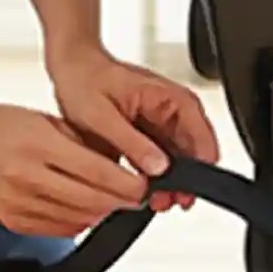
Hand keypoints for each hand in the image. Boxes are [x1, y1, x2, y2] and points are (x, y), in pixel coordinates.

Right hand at [0, 102, 147, 237]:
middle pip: (90, 199)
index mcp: (38, 144)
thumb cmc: (9, 125)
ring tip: (113, 200)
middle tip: (137, 196)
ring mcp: (16, 203)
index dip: (126, 182)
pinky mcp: (12, 221)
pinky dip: (79, 221)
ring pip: (77, 219)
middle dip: (121, 201)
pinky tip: (86, 208)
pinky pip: (59, 229)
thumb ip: (85, 147)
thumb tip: (124, 171)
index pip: (95, 170)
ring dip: (102, 212)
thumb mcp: (50, 122)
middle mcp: (25, 176)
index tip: (144, 185)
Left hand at [46, 43, 220, 212]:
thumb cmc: (85, 81)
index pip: (201, 138)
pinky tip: (145, 189)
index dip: (198, 169)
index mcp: (171, 99)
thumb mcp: (103, 116)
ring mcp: (163, 124)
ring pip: (180, 161)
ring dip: (170, 182)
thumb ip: (132, 143)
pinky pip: (162, 161)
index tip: (184, 192)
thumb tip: (159, 167)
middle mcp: (173, 111)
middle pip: (194, 154)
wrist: (71, 70)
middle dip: (183, 181)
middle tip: (166, 201)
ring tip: (155, 200)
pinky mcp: (151, 135)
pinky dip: (156, 177)